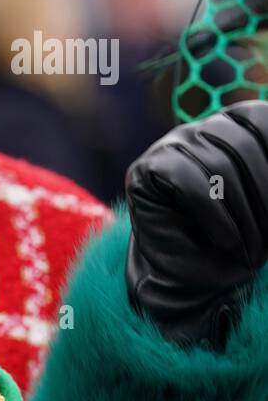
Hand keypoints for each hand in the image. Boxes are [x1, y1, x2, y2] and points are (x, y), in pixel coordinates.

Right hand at [126, 100, 267, 348]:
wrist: (192, 279)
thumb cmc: (237, 243)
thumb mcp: (265, 207)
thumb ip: (265, 179)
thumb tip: (266, 179)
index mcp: (236, 128)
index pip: (261, 121)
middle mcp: (202, 129)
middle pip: (243, 146)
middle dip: (263, 198)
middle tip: (266, 244)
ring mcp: (170, 145)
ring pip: (217, 165)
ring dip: (242, 215)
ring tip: (248, 250)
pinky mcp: (144, 170)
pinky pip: (185, 180)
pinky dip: (213, 215)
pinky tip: (224, 241)